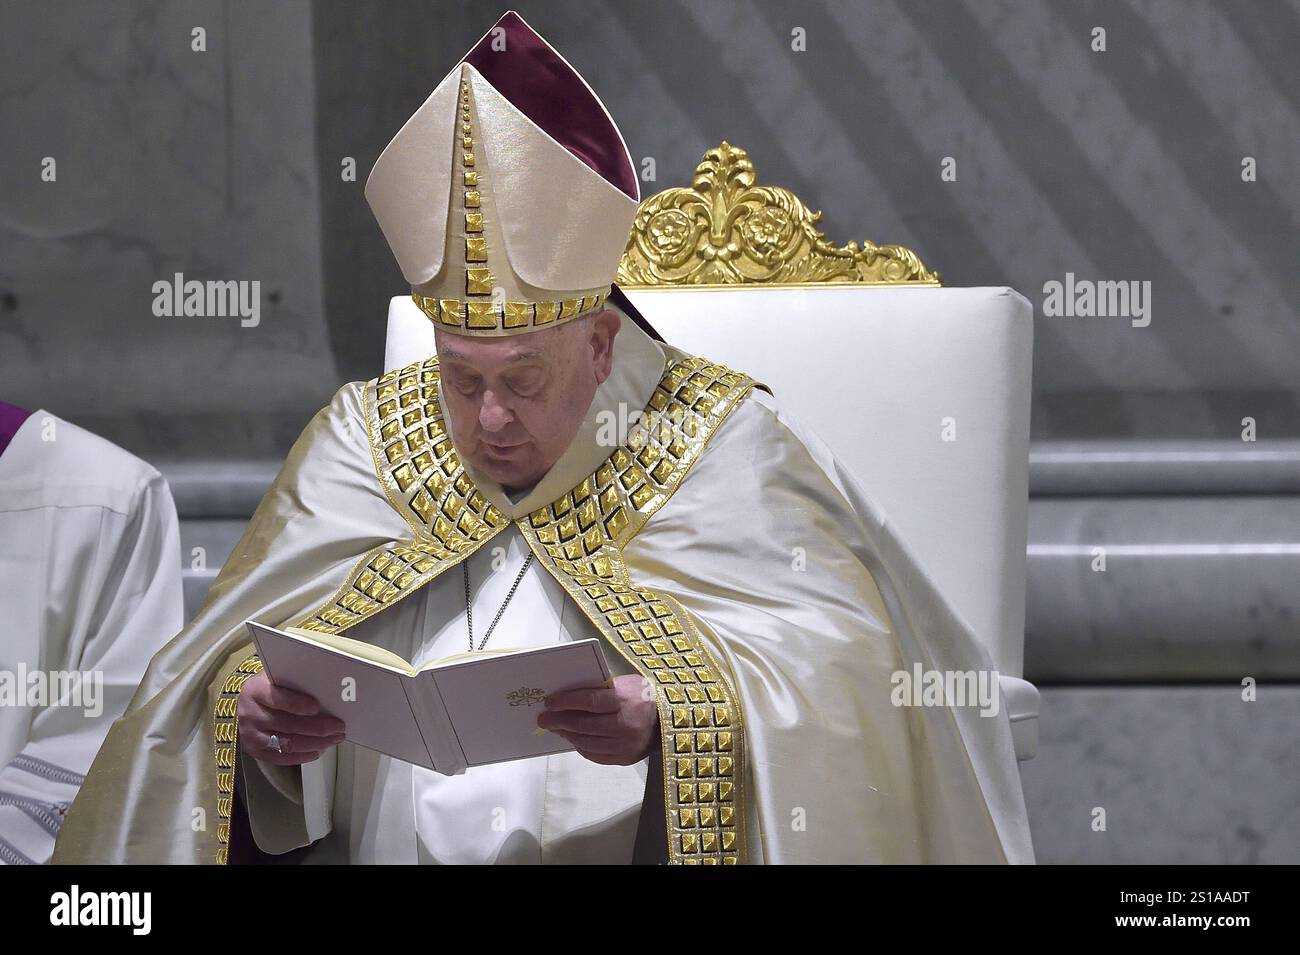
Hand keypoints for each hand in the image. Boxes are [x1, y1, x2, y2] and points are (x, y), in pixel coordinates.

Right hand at [236, 671, 346, 765]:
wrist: (249, 703)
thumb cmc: (272, 688)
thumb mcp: (280, 678)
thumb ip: (297, 683)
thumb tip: (327, 691)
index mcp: (256, 690)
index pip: (277, 698)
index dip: (298, 704)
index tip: (317, 707)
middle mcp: (250, 714)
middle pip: (288, 724)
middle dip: (318, 727)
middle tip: (338, 727)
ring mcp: (250, 735)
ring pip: (287, 743)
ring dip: (315, 743)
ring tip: (333, 739)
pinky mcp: (254, 751)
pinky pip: (281, 758)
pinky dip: (302, 756)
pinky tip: (318, 750)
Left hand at [536, 675, 659, 765]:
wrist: (671, 720)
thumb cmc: (644, 696)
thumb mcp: (625, 684)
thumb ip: (600, 691)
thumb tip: (568, 697)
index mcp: (625, 700)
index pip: (589, 701)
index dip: (566, 702)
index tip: (549, 702)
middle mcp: (625, 725)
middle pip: (584, 724)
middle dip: (560, 721)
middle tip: (544, 719)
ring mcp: (625, 745)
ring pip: (587, 742)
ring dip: (567, 735)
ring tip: (556, 728)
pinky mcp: (625, 759)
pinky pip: (595, 755)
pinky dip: (581, 747)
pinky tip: (573, 739)